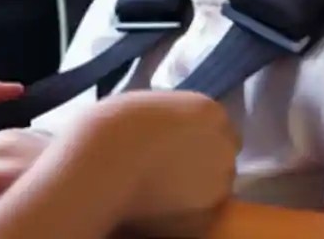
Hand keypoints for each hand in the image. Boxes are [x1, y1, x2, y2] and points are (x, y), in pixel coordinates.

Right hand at [71, 91, 238, 237]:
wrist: (100, 165)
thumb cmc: (110, 127)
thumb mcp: (146, 105)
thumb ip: (170, 119)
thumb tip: (166, 131)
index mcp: (209, 113)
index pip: (219, 130)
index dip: (198, 141)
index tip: (176, 149)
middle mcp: (223, 147)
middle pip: (220, 159)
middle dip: (200, 165)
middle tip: (165, 171)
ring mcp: (218, 184)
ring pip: (212, 191)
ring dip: (193, 191)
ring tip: (157, 192)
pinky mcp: (205, 218)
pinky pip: (198, 217)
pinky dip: (182, 216)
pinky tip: (155, 209)